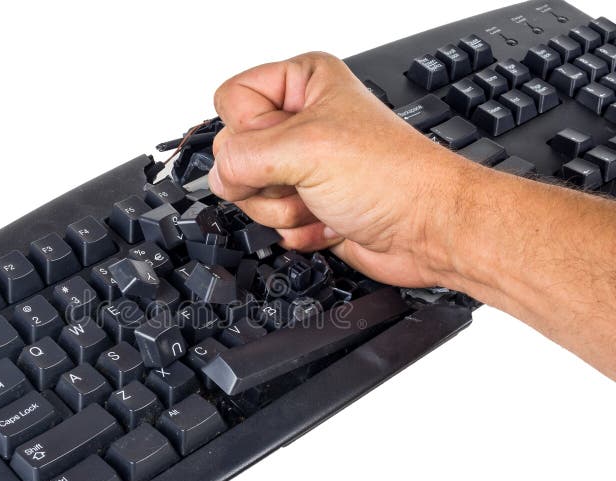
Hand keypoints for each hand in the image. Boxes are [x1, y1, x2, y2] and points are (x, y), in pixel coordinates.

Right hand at [208, 51, 472, 287]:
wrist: (427, 230)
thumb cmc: (392, 178)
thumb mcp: (305, 149)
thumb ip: (242, 157)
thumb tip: (217, 176)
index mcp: (302, 84)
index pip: (232, 100)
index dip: (248, 132)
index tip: (282, 148)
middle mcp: (299, 122)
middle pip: (235, 154)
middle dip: (268, 180)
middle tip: (306, 178)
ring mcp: (301, 167)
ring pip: (250, 193)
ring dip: (285, 209)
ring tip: (323, 200)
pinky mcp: (305, 204)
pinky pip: (271, 221)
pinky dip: (298, 229)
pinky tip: (330, 220)